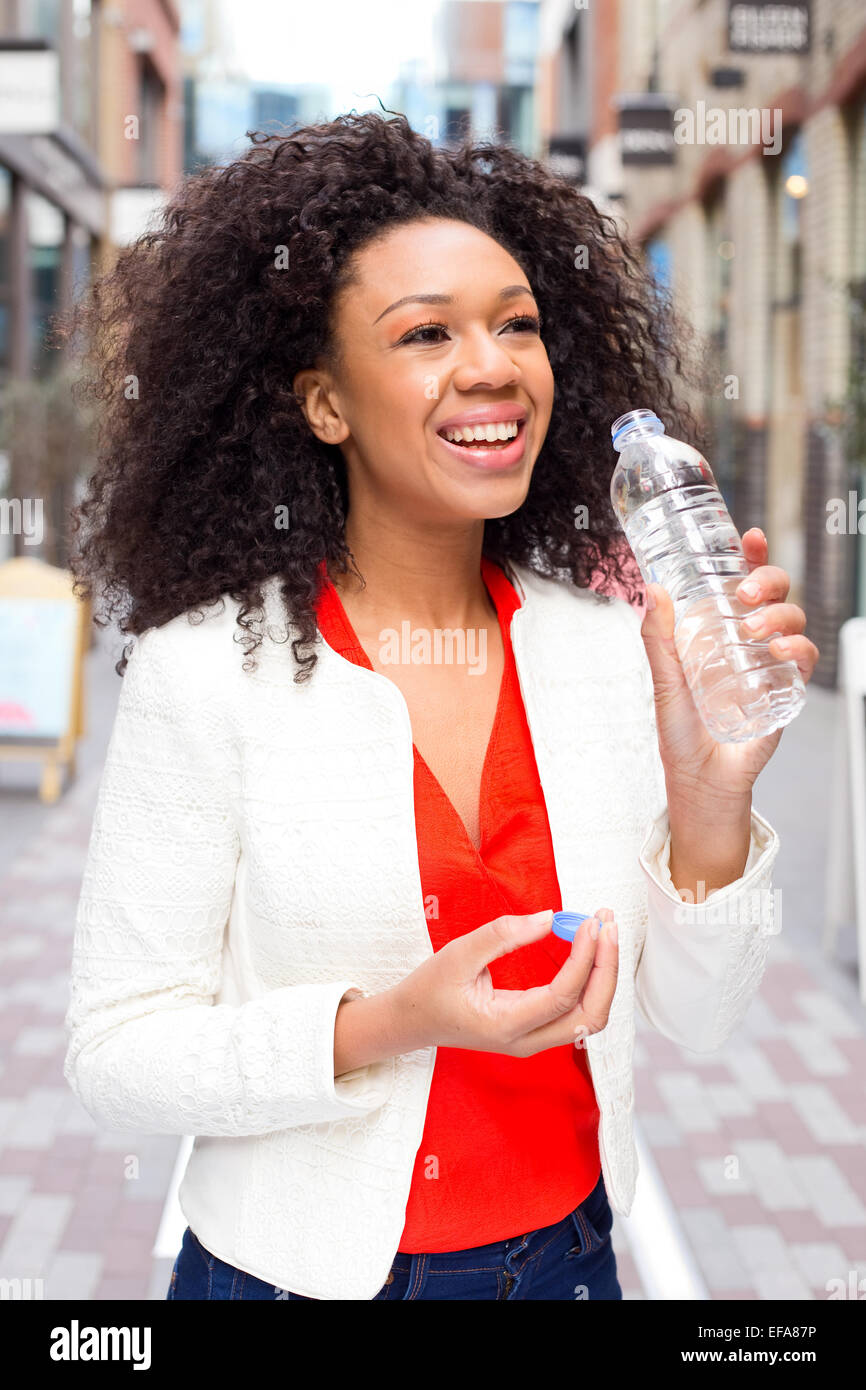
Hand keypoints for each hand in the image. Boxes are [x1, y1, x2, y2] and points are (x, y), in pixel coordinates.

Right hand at [389, 908, 618, 1057]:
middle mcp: (526, 1041)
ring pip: (589, 1016)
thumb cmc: (430, 989)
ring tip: (603, 931)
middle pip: (589, 1016)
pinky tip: (590, 949)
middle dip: (606, 969)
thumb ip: (503, 936)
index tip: (590, 924)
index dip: (584, 960)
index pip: (561, 997)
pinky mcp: (537, 1029)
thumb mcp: (458, 954)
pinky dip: (591, 980)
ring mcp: (534, 1039)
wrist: (412, 1020)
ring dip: (602, 974)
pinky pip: (577, 1010)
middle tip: (606, 924)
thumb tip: (550, 918)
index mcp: (505, 1026)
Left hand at [639, 526, 819, 811]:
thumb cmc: (681, 732)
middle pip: (775, 594)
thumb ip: (658, 637)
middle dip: (768, 580)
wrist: (701, 780)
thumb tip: (651, 589)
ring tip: (756, 627)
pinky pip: (806, 659)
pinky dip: (797, 648)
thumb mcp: (664, 680)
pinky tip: (779, 651)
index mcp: (720, 630)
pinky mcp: (787, 690)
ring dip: (780, 614)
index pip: (741, 583)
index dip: (751, 557)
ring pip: (794, 619)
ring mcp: (771, 663)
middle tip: (746, 592)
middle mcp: (749, 641)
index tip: (751, 536)